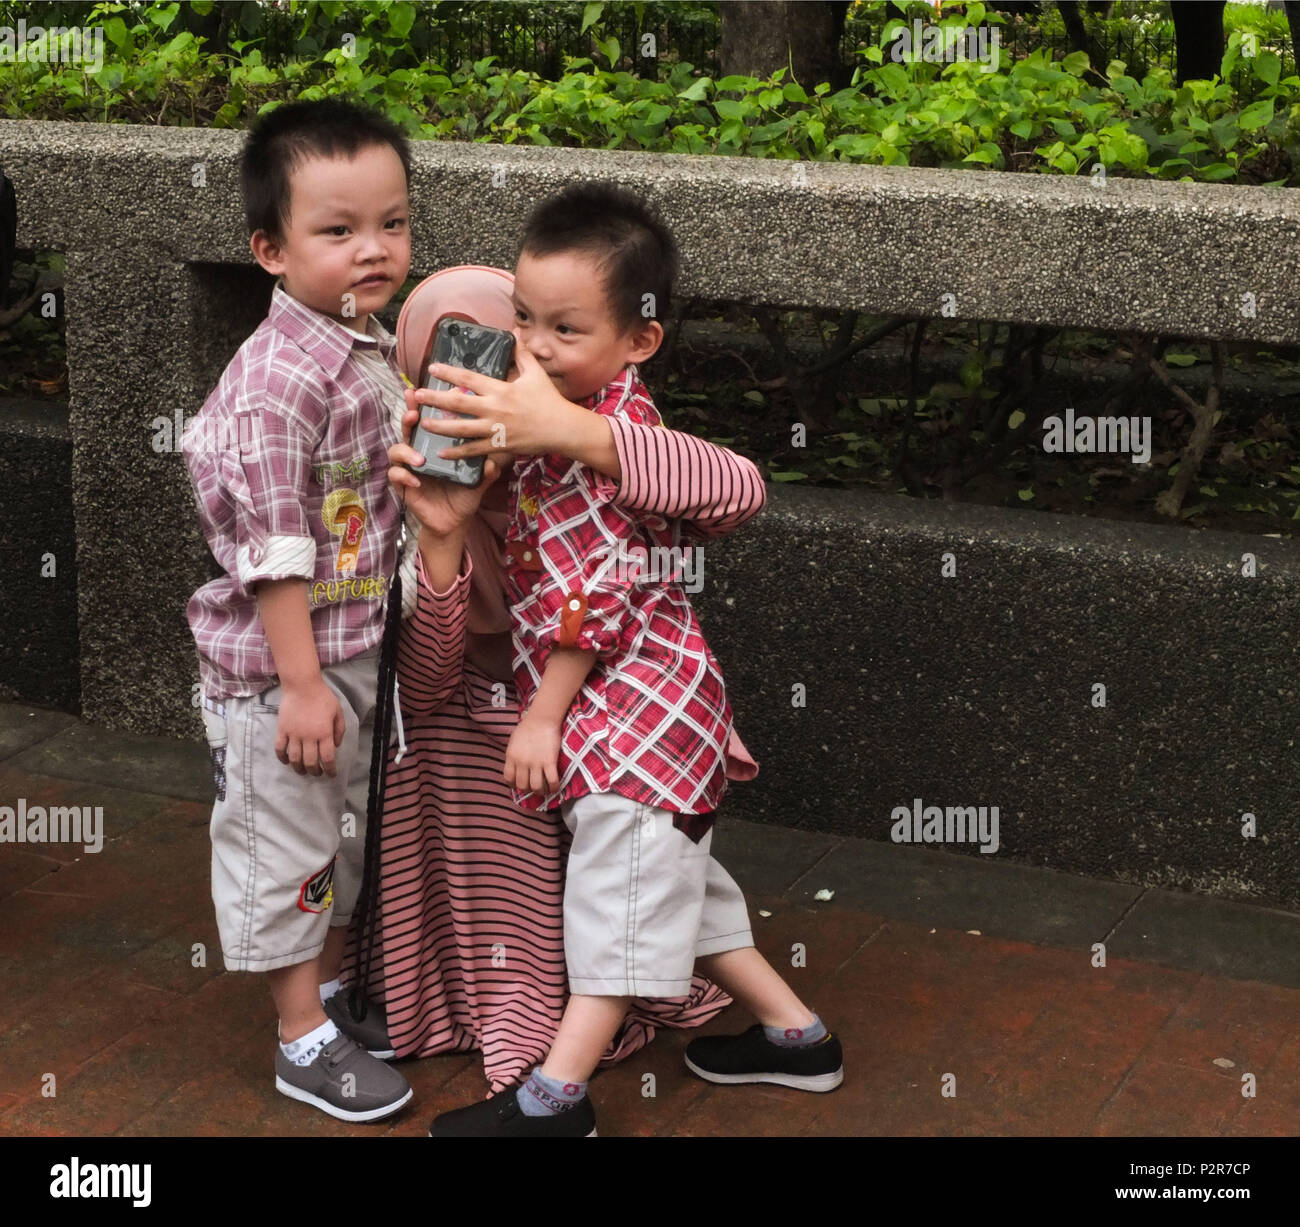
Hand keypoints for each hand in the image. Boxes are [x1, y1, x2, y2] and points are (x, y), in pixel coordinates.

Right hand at [275, 677, 345, 775]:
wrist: (302, 686)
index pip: (327, 758)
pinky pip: (280, 749)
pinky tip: (287, 761)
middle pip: (311, 762)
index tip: (331, 774)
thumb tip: (336, 746)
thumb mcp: (338, 711)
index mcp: (324, 733)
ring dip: (299, 768)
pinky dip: (283, 758)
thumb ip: (339, 730)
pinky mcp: (282, 730)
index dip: (330, 769)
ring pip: (295, 758)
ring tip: (302, 771)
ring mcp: (293, 734)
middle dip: (315, 771)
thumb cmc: (322, 697)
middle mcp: (309, 737)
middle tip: (317, 773)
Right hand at [388, 395, 509, 536]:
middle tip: (413, 413)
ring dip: (406, 451)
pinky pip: (395, 475)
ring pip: (396, 450)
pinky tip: (416, 481)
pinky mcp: (402, 484)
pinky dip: (404, 475)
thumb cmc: (464, 495)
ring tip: (420, 459)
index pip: (431, 421)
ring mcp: (409, 467)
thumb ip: (485, 471)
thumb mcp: (478, 481)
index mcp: (436, 445)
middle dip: (408, 416)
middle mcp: (420, 451)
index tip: (434, 394)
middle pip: (408, 428)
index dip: (429, 407)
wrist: (455, 521)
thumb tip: (492, 463)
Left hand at [413, 343, 583, 460]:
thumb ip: (522, 353)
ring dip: (440, 426)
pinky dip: (457, 452)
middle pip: (458, 402)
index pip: (468, 377)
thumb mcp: (536, 373)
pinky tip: (442, 452)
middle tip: (418, 395)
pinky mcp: (500, 446)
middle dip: (435, 398)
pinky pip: (474, 450)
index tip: (432, 368)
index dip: (448, 372)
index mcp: (501, 389)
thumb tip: (514, 331)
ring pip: (461, 428)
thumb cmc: (550, 400)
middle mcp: (495, 409)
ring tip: (423, 423)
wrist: (563, 429)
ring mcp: (496, 429)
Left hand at [503, 711, 562, 794]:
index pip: (509, 778)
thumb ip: (513, 754)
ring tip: (544, 790)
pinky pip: (551, 781)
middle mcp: (522, 762)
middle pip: (522, 785)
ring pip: (536, 787)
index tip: (518, 785)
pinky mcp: (549, 762)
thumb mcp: (513, 741)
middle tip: (533, 788)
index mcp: (511, 756)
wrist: (542, 719)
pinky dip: (553, 787)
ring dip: (540, 791)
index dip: (513, 785)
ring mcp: (536, 763)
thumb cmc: (528, 726)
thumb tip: (515, 766)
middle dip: (527, 790)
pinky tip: (555, 788)